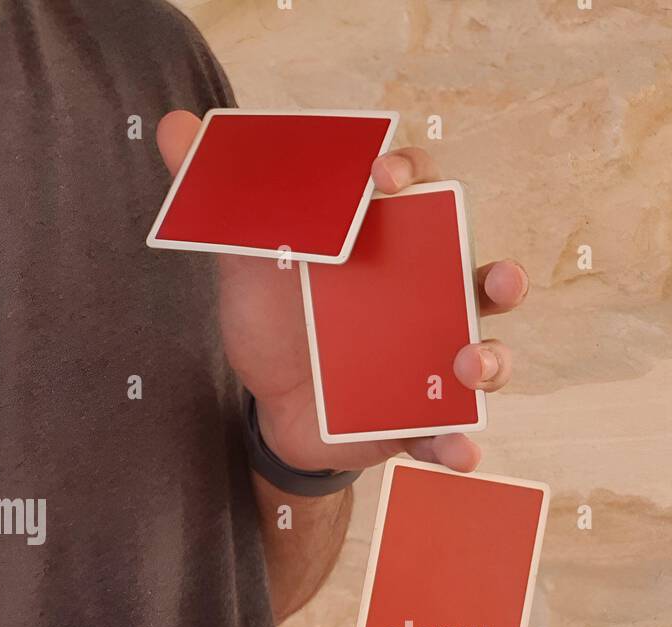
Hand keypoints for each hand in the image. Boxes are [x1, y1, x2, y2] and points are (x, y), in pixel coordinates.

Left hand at [156, 111, 528, 473]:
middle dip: (501, 278)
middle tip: (499, 279)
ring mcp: (429, 361)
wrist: (268, 407)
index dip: (414, 176)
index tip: (385, 178)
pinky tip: (459, 452)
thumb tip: (171, 128)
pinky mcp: (418, 419)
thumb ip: (220, 200)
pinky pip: (449, 433)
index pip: (421, 195)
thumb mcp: (247, 261)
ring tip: (472, 365)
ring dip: (492, 360)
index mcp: (390, 246)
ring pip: (485, 355)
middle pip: (482, 279)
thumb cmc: (275, 321)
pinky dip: (458, 446)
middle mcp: (426, 299)